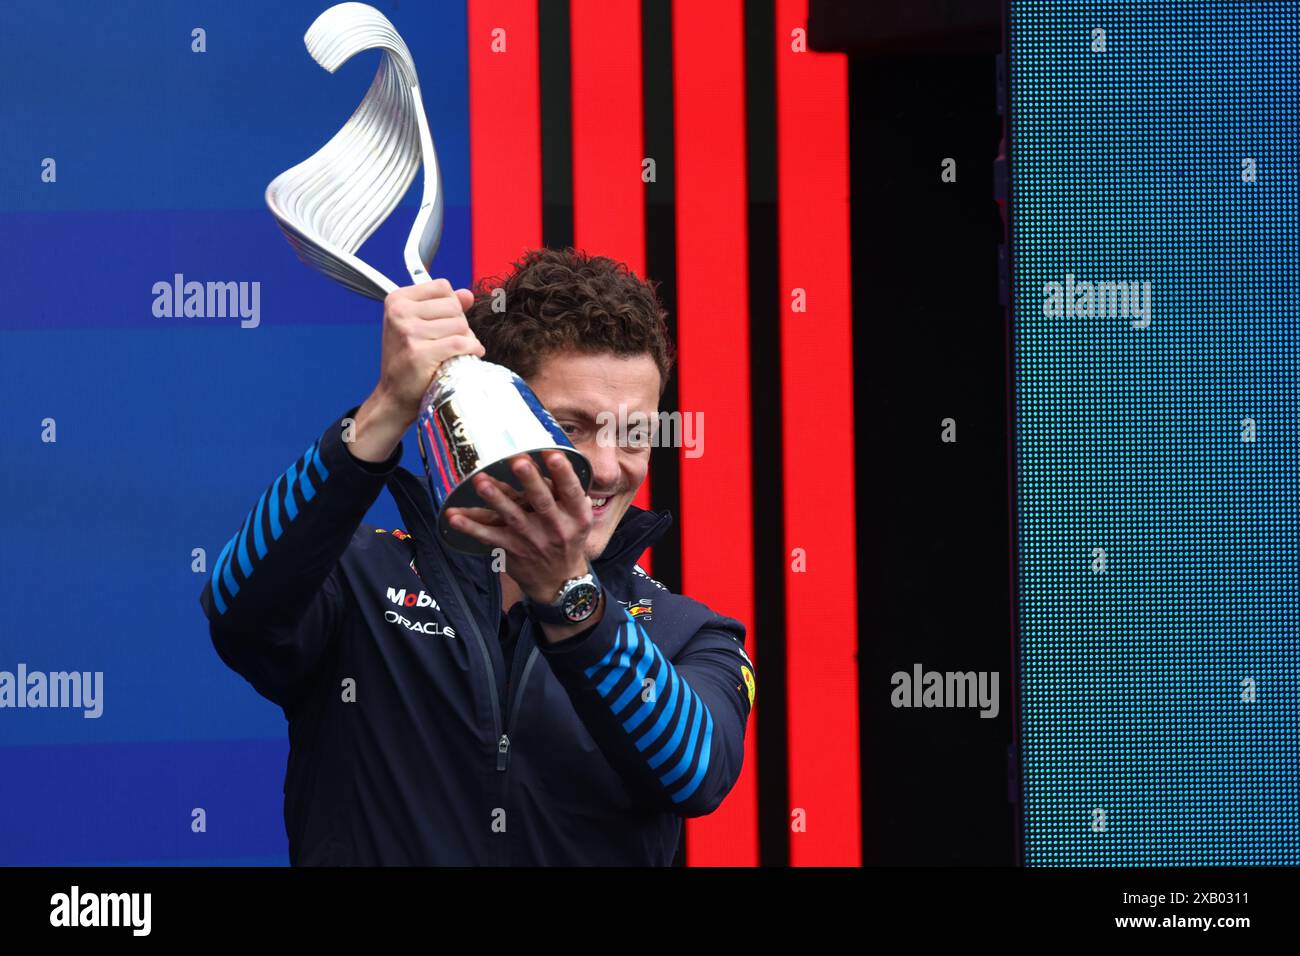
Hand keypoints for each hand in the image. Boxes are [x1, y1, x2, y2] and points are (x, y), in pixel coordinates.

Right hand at [348, 280, 482, 462]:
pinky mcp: (420, 353)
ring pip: (460, 325)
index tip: (444, 322)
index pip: (442, 287)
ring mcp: (408, 333)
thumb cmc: (407, 359)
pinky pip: (461, 343)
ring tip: (454, 351)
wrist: (395, 394)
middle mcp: (399, 313)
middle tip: (449, 341)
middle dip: (459, 325)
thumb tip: (467, 294)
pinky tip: (470, 354)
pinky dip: (472, 349)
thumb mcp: (418, 324)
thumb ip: (443, 306)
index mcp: (397, 300)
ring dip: (466, 339)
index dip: (451, 305)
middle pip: (454, 307)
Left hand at [444, 451, 593, 602]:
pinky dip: (470, 527)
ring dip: (495, 499)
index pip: (572, 491)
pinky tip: (454, 516)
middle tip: (518, 461)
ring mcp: (532, 539)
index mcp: (576, 515)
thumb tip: (556, 457)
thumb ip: (570, 493)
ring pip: (512, 516)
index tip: (552, 454)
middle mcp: (556, 527)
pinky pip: (488, 536)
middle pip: (542, 501)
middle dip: (530, 481)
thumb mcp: (580, 518)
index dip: (563, 473)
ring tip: (481, 482)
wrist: (559, 581)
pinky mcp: (511, 549)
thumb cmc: (568, 540)